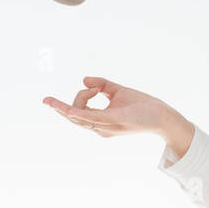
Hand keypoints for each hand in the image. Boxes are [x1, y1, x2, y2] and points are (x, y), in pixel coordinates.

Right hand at [42, 77, 193, 156]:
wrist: (163, 115)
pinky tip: (70, 110)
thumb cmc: (142, 105)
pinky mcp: (115, 121)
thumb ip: (101, 84)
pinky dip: (81, 114)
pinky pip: (94, 118)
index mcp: (100, 122)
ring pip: (80, 116)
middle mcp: (101, 128)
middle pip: (75, 115)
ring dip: (67, 107)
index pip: (79, 112)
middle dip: (59, 108)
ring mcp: (107, 127)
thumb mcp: (118, 91)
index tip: (86, 88)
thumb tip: (83, 79)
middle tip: (46, 99)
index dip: (75, 100)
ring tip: (51, 101)